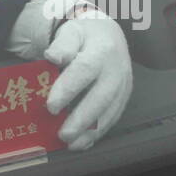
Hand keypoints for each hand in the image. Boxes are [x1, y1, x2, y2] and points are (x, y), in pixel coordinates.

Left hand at [43, 11, 131, 150]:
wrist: (109, 35)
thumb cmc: (85, 35)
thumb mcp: (71, 31)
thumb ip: (62, 44)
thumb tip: (52, 56)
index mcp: (101, 49)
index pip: (85, 70)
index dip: (68, 89)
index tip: (51, 106)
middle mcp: (116, 69)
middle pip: (101, 96)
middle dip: (82, 118)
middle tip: (62, 134)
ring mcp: (124, 85)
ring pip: (110, 112)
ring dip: (91, 132)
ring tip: (71, 144)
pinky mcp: (124, 98)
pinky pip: (113, 118)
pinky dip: (97, 133)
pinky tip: (82, 143)